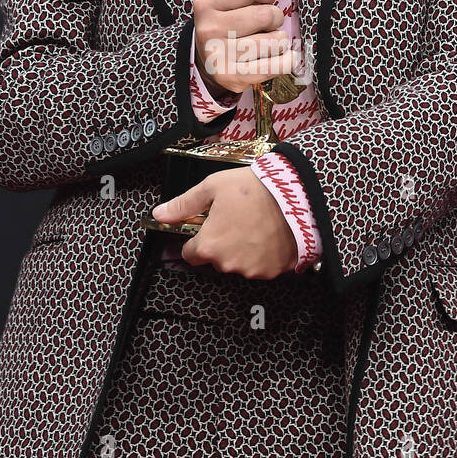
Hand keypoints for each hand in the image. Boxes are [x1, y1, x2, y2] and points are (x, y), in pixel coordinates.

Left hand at [151, 168, 298, 279]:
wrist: (296, 194)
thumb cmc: (255, 189)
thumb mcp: (213, 187)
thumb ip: (183, 205)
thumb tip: (160, 214)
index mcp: (209, 245)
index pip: (190, 254)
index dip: (197, 240)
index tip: (207, 228)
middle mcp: (228, 263)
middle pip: (216, 259)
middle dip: (222, 243)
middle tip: (236, 219)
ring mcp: (252, 270)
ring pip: (239, 263)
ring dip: (242, 250)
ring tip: (255, 225)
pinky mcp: (273, 271)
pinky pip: (261, 266)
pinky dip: (263, 254)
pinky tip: (269, 234)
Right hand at [194, 0, 298, 95]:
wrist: (207, 56)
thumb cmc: (225, 16)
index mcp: (207, 2)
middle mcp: (209, 29)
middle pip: (266, 15)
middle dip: (275, 16)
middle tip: (266, 21)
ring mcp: (220, 56)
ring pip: (274, 41)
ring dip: (278, 38)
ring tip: (267, 38)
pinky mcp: (233, 77)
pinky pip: (278, 66)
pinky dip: (287, 59)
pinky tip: (281, 55)